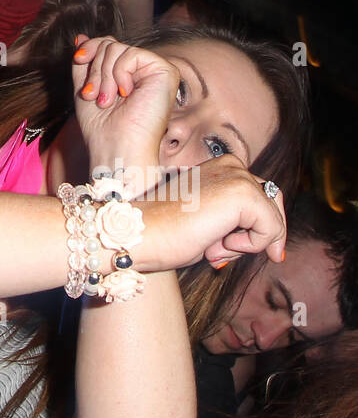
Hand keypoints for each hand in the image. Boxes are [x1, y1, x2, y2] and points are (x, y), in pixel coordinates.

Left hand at [72, 33, 178, 184]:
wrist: (116, 147)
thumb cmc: (102, 126)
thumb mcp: (86, 87)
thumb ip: (86, 62)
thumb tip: (80, 36)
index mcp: (127, 72)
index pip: (107, 43)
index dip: (90, 49)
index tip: (78, 59)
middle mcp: (143, 69)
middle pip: (110, 43)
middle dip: (95, 70)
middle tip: (95, 96)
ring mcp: (155, 69)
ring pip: (117, 48)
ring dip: (104, 76)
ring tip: (107, 101)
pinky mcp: (165, 70)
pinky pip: (131, 54)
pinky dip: (120, 74)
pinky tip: (126, 94)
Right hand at [142, 156, 286, 271]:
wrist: (141, 232)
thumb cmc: (166, 233)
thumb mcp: (207, 220)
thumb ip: (235, 220)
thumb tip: (275, 244)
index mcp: (221, 166)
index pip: (259, 196)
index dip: (254, 227)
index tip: (229, 250)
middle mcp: (232, 165)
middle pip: (273, 203)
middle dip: (260, 234)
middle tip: (228, 253)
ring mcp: (239, 177)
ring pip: (273, 219)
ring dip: (250, 243)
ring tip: (215, 249)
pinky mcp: (244, 195)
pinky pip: (270, 229)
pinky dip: (251, 247)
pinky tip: (219, 244)